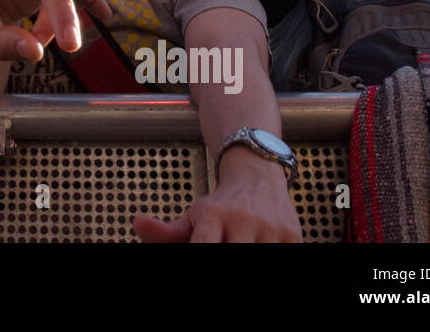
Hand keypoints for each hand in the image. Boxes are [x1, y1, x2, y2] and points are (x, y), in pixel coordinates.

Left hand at [134, 148, 302, 242]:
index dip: (200, 253)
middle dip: (227, 254)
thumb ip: (166, 231)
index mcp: (213, 216)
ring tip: (239, 242)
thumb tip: (137, 224)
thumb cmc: (222, 203)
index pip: (203, 247)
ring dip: (249, 253)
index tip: (200, 255)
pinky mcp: (293, 236)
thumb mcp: (194, 214)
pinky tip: (258, 244)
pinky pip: (281, 255)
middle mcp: (243, 219)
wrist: (257, 172)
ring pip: (259, 256)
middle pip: (234, 253)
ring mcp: (270, 228)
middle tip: (224, 244)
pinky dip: (269, 253)